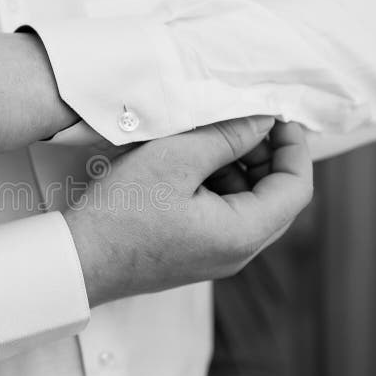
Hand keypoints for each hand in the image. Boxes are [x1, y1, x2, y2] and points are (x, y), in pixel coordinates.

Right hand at [64, 117, 312, 306]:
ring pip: (248, 205)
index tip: (274, 116)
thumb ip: (225, 136)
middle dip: (263, 155)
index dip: (293, 146)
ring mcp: (216, 258)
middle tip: (238, 121)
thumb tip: (261, 121)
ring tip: (203, 140)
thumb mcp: (175, 159)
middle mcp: (237, 253)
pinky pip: (223, 216)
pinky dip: (216, 186)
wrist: (79, 260)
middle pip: (275, 198)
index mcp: (242, 233)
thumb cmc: (121, 213)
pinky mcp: (195, 255)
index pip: (296, 187)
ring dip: (237, 169)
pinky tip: (186, 165)